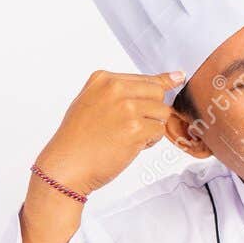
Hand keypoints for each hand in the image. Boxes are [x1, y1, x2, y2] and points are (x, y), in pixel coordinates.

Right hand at [32, 68, 186, 197]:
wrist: (66, 165)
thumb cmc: (78, 139)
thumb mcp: (92, 103)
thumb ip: (122, 91)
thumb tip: (173, 77)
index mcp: (103, 79)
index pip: (145, 78)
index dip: (157, 90)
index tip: (176, 79)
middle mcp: (115, 89)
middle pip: (157, 93)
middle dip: (153, 111)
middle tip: (134, 126)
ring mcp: (126, 108)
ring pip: (162, 112)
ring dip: (152, 127)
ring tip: (129, 137)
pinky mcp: (135, 129)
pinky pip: (159, 131)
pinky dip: (150, 141)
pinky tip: (131, 146)